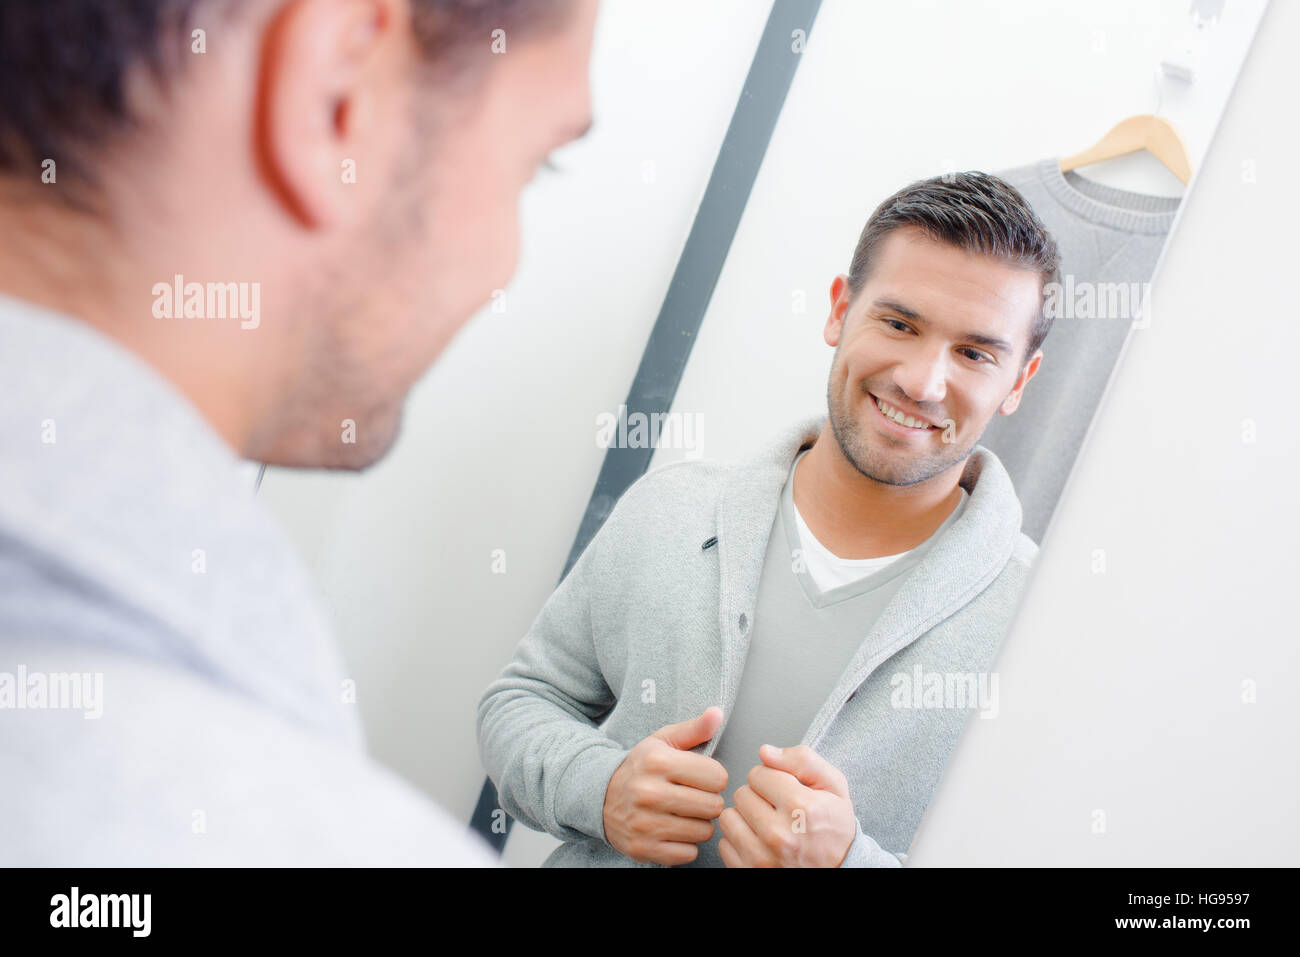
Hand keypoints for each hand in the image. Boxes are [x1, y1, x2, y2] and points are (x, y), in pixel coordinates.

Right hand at [601, 706, 727, 864]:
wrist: (599, 796)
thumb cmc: (641, 767)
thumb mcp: (663, 741)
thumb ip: (694, 729)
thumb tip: (717, 713)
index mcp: (658, 762)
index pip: (717, 777)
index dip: (713, 777)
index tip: (700, 778)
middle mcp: (649, 792)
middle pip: (713, 806)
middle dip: (709, 802)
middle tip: (693, 797)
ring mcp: (645, 823)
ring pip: (704, 831)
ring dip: (698, 824)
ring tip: (683, 813)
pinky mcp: (643, 848)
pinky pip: (688, 853)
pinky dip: (685, 845)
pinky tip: (672, 830)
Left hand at [718, 743, 856, 867]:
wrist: (843, 868)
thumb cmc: (835, 828)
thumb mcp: (834, 786)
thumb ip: (803, 760)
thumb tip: (765, 752)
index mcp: (801, 808)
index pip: (758, 774)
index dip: (771, 778)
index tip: (784, 790)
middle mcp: (779, 835)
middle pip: (741, 794)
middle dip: (758, 797)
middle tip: (777, 809)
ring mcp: (762, 858)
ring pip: (729, 818)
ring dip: (745, 818)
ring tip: (767, 824)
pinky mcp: (749, 872)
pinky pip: (724, 844)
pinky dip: (739, 841)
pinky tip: (759, 842)